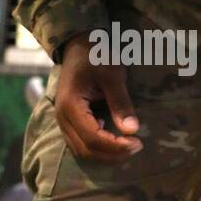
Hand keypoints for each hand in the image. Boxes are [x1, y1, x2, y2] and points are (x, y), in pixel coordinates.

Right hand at [55, 33, 143, 163]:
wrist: (78, 45)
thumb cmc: (97, 55)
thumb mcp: (113, 75)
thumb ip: (121, 103)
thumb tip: (132, 130)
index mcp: (71, 106)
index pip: (93, 138)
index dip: (116, 146)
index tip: (138, 143)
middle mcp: (62, 118)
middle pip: (86, 150)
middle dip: (112, 155)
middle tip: (137, 147)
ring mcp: (62, 121)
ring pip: (82, 151)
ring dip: (105, 155)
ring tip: (128, 148)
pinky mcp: (68, 122)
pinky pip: (80, 144)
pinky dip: (98, 149)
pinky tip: (115, 141)